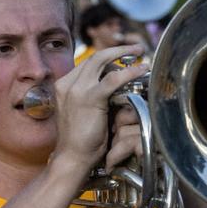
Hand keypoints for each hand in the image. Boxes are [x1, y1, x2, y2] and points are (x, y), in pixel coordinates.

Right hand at [49, 45, 148, 180]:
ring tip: (140, 53)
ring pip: (102, 60)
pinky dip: (129, 72)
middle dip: (117, 50)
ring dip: (123, 54)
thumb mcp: (84, 112)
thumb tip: (117, 87)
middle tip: (135, 49)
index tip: (122, 59)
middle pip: (94, 58)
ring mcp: (76, 89)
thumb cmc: (81, 141)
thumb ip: (94, 97)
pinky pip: (112, 79)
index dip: (107, 59)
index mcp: (64, 86)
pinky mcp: (89, 98)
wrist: (72, 157)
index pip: (88, 64)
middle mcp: (67, 84)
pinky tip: (142, 69)